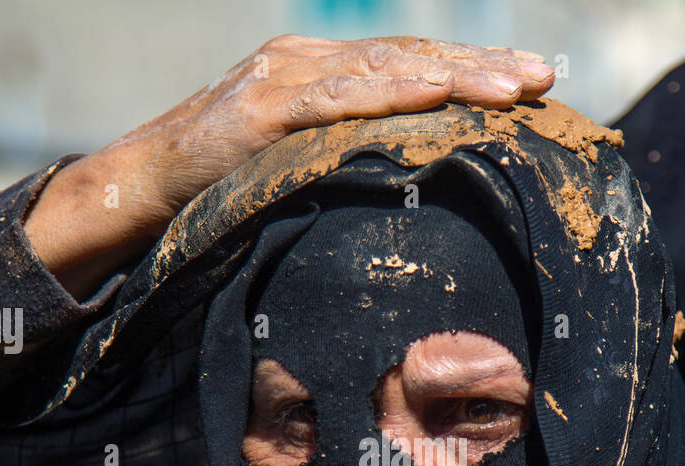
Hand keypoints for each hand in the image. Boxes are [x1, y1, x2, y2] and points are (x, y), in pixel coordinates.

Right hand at [25, 35, 553, 298]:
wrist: (140, 184)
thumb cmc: (223, 185)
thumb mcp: (296, 166)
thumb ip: (345, 160)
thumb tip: (408, 189)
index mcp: (321, 72)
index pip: (408, 64)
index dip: (470, 70)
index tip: (531, 84)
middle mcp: (306, 59)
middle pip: (408, 57)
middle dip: (480, 66)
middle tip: (543, 78)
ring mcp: (282, 76)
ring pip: (382, 70)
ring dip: (453, 76)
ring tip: (511, 88)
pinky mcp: (258, 107)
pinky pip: (332, 97)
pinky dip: (386, 95)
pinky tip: (433, 95)